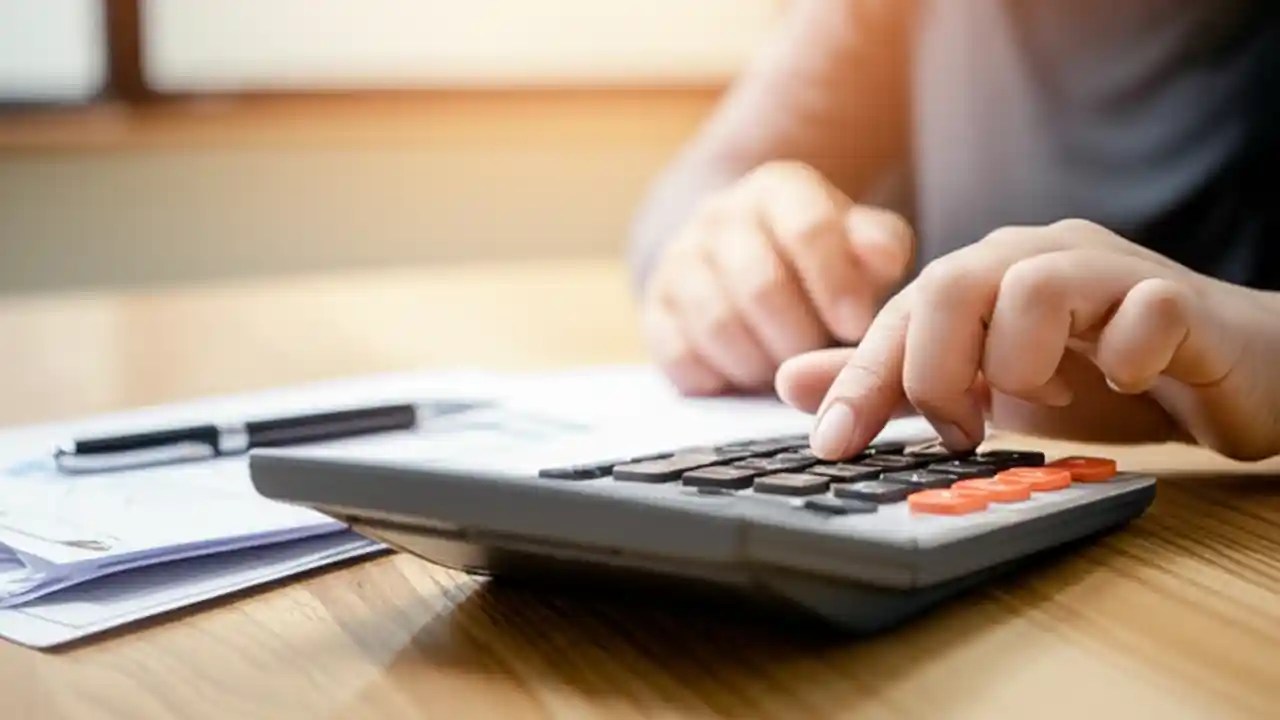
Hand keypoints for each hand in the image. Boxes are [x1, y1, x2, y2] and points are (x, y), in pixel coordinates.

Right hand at [640, 161, 913, 394]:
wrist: (741, 257)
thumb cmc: (817, 260)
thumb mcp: (859, 243)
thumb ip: (878, 246)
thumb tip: (881, 258)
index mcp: (777, 190)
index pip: (807, 229)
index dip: (835, 284)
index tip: (855, 328)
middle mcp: (720, 216)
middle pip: (759, 285)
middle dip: (799, 337)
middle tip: (821, 363)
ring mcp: (680, 260)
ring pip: (716, 324)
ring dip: (761, 362)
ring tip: (786, 372)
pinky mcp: (655, 308)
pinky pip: (679, 355)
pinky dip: (718, 377)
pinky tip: (745, 375)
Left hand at [776, 219, 1279, 461]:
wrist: (1224, 366)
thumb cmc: (1097, 372)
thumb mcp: (978, 385)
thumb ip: (891, 381)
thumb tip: (787, 380)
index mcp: (986, 274)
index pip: (900, 312)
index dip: (859, 379)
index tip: (832, 444)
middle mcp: (1040, 258)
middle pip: (952, 284)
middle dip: (937, 370)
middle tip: (959, 429)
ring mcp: (1113, 274)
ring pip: (1037, 287)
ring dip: (1021, 361)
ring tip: (1042, 400)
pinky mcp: (1183, 302)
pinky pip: (1148, 309)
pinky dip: (1126, 355)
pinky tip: (1125, 382)